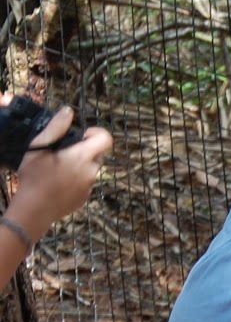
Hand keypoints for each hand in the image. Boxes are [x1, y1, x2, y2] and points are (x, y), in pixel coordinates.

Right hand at [7, 110, 110, 239]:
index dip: (97, 132)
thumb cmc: (34, 178)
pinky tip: (57, 183)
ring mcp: (89, 187)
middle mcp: (91, 172)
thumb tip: (68, 112)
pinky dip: (76, 179)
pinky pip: (85, 183)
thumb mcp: (39, 148)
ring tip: (57, 169)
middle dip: (85, 150)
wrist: (34, 210)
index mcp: (82, 158)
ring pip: (91, 169)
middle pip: (98, 154)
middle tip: (63, 153)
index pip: (106, 139)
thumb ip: (55, 128)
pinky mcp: (84, 198)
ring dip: (79, 165)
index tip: (82, 135)